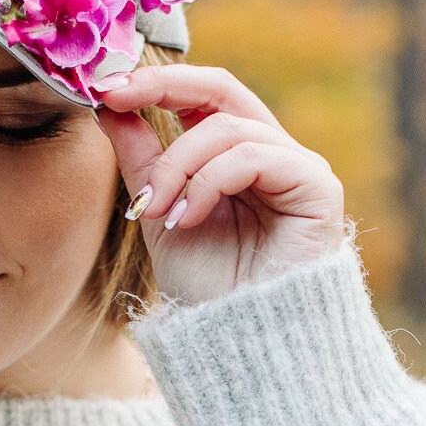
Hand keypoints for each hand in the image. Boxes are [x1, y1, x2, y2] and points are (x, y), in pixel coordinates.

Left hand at [94, 63, 346, 306]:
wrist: (241, 343)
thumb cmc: (208, 288)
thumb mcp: (160, 211)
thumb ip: (142, 158)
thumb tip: (110, 104)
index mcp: (237, 155)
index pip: (202, 95)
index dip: (157, 82)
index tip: (107, 88)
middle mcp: (273, 153)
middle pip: (221, 88)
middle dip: (163, 87)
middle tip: (117, 101)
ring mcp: (298, 167)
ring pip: (227, 129)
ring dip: (178, 166)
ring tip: (156, 210)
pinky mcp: (318, 187)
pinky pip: (255, 156)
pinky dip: (210, 181)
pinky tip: (189, 217)